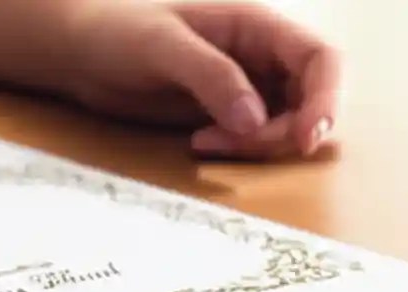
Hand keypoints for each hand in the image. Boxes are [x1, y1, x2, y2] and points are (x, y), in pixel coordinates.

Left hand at [61, 1, 340, 158]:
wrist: (80, 51)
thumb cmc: (118, 30)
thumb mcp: (163, 46)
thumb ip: (211, 77)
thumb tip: (254, 120)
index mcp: (258, 26)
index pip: (321, 58)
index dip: (327, 99)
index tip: (305, 139)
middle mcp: (260, 56)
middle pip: (310, 99)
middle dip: (285, 132)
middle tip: (233, 146)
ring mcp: (245, 87)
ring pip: (284, 124)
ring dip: (258, 145)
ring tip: (204, 143)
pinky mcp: (223, 114)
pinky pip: (253, 137)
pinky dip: (239, 150)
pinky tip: (199, 145)